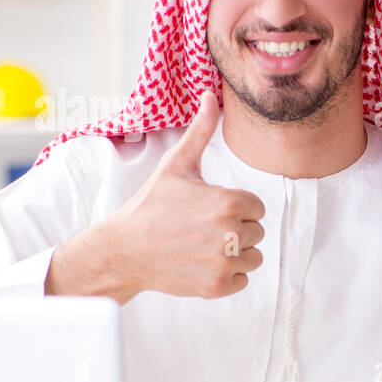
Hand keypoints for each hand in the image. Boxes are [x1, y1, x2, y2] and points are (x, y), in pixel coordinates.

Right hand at [109, 91, 266, 298]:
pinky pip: (243, 280)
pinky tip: (201, 263)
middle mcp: (232, 232)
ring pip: (254, 257)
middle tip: (201, 229)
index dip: (236, 208)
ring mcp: (225, 261)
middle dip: (236, 230)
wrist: (124, 249)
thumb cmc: (151, 206)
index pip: (257, 207)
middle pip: (257, 232)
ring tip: (203, 245)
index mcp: (230, 201)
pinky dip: (227, 275)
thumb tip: (210, 95)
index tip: (209, 210)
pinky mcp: (218, 285)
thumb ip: (201, 131)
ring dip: (235, 254)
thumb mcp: (177, 165)